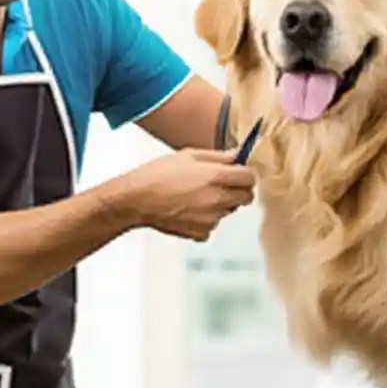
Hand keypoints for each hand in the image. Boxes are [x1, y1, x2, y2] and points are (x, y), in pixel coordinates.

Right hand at [120, 148, 255, 240]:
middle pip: (246, 197)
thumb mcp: (188, 155)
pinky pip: (213, 225)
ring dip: (220, 204)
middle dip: (238, 190)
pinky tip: (188, 210)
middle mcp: (217, 199)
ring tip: (195, 196)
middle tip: (221, 185)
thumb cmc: (158, 175)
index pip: (250, 178)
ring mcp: (211, 219)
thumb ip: (218, 156)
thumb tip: (237, 154)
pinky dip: (205, 219)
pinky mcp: (202, 233)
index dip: (244, 174)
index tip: (238, 173)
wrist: (136, 200)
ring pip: (228, 211)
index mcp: (216, 176)